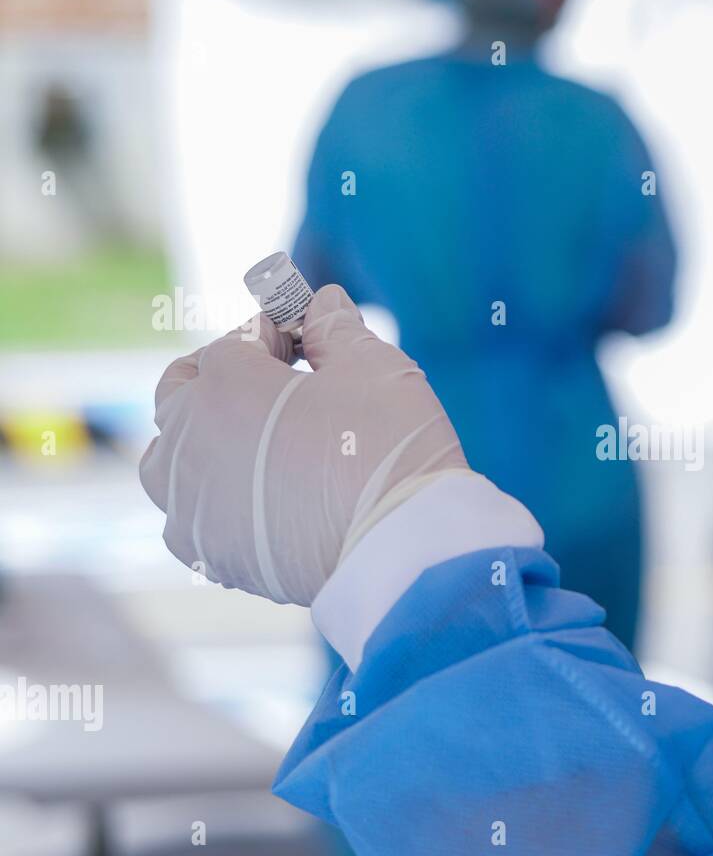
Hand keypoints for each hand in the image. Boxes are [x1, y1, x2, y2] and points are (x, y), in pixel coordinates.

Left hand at [140, 285, 467, 604]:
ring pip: (169, 459)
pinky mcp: (207, 554)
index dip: (285, 333)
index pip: (244, 338)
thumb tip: (321, 301)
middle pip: (184, 388)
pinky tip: (252, 503)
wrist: (400, 551)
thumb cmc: (388, 448)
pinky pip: (188, 519)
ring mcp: (189, 502)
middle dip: (224, 376)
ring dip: (201, 441)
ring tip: (249, 446)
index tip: (318, 344)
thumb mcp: (374, 367)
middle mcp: (188, 438)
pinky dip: (211, 503)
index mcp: (224, 380)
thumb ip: (337, 327)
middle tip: (277, 385)